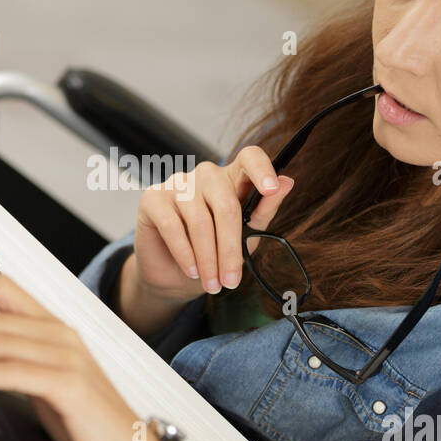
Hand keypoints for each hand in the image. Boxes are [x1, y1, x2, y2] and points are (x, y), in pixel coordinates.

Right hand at [133, 145, 294, 303]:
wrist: (173, 275)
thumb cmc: (213, 252)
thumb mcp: (246, 236)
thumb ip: (264, 210)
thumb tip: (288, 182)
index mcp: (233, 178)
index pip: (250, 157)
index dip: (262, 169)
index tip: (272, 188)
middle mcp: (206, 175)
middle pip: (225, 204)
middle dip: (229, 249)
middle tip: (231, 281)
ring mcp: (178, 183)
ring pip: (199, 220)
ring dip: (207, 258)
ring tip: (212, 283)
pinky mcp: (153, 198)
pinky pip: (172, 225)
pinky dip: (184, 253)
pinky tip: (192, 270)